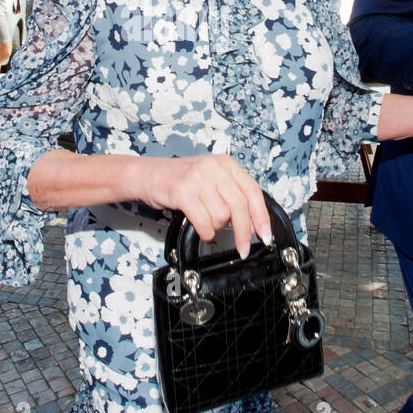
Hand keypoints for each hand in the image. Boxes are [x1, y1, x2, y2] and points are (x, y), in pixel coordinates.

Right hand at [137, 155, 271, 259]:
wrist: (147, 175)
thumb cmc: (179, 179)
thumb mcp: (211, 179)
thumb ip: (232, 194)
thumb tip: (253, 222)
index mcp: (226, 164)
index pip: (253, 191)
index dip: (261, 217)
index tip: (265, 235)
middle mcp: (214, 168)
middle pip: (240, 207)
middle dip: (243, 232)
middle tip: (243, 248)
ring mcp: (199, 179)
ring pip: (222, 217)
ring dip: (215, 226)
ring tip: (204, 218)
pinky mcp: (184, 192)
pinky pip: (204, 222)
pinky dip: (204, 231)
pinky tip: (200, 227)